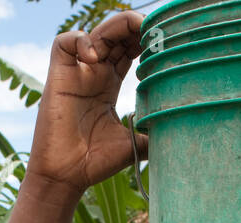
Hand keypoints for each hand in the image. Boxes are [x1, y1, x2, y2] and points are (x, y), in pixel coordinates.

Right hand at [26, 12, 147, 198]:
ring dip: (115, 26)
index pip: (128, 48)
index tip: (164, 41)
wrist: (66, 178)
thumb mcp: (133, 145)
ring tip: (133, 34)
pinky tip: (96, 58)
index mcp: (110, 85)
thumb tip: (181, 134)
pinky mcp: (58, 77)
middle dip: (135, 26)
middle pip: (114, 35)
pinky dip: (81, 40)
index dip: (145, 39)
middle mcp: (93, 75)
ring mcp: (76, 74)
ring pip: (94, 31)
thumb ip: (153, 134)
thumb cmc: (94, 164)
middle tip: (154, 30)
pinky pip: (64, 43)